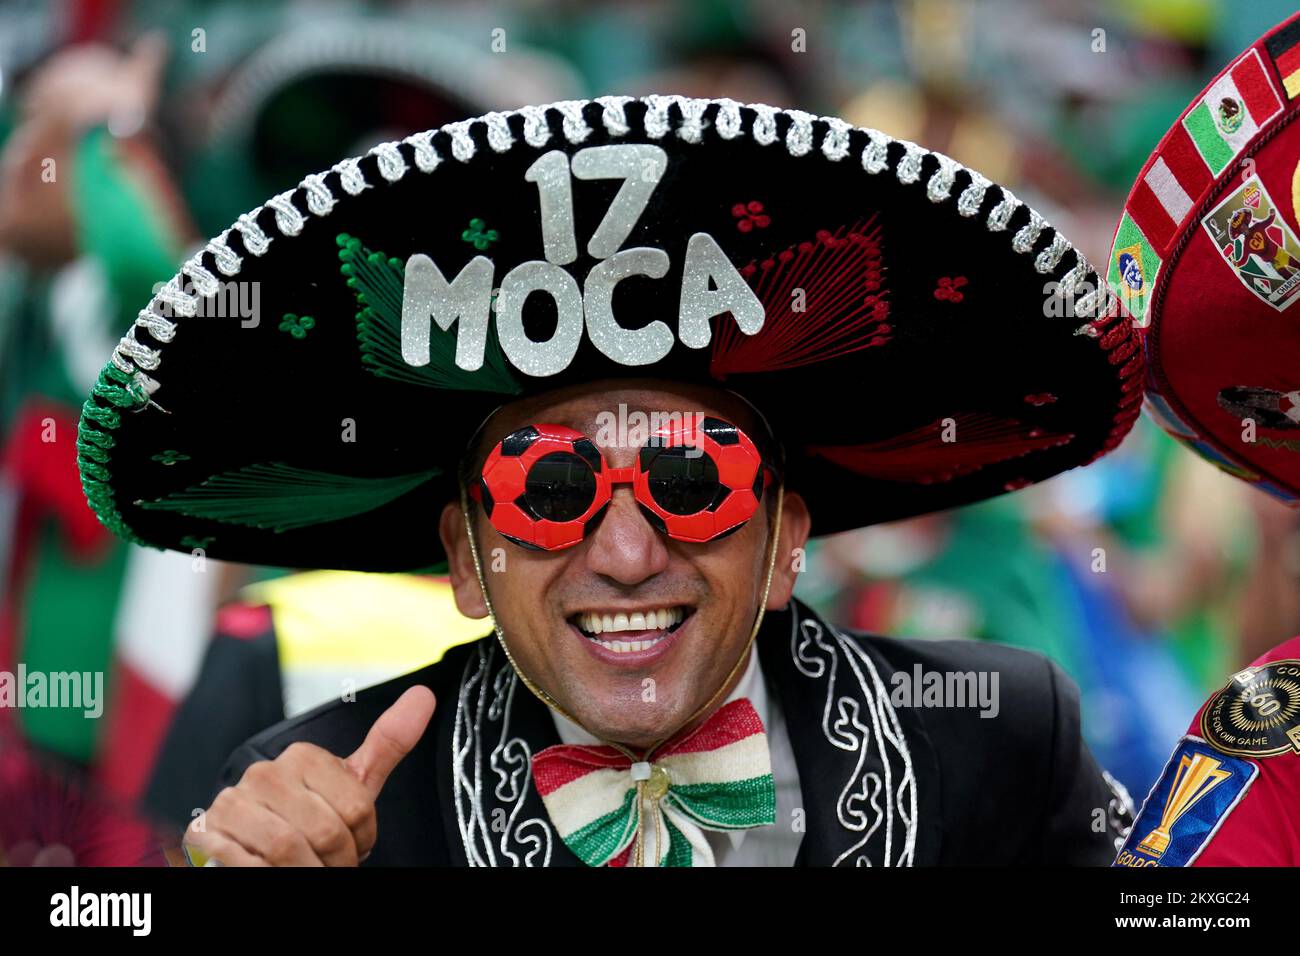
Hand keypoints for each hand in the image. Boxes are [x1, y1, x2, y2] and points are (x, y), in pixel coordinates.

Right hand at [184, 686, 435, 865]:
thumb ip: (387, 744)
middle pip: (328, 832)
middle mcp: (264, 775)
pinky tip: (270, 871)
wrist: (246, 848)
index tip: (352, 847)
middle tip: (329, 866)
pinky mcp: (204, 836)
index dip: (362, 841)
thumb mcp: (350, 784)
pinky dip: (268, 877)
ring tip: (305, 871)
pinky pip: (252, 865)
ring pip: (290, 850)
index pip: (357, 809)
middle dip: (336, 862)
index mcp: (302, 757)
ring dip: (305, 873)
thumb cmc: (305, 818)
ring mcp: (231, 804)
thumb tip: (424, 696)